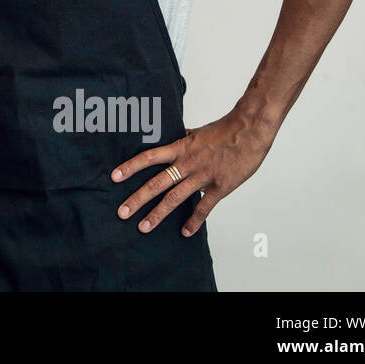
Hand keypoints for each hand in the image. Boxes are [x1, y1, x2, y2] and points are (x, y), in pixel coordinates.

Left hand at [110, 107, 274, 235]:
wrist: (250, 130)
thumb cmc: (225, 130)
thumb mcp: (197, 133)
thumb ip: (183, 140)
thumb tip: (174, 138)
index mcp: (180, 148)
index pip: (148, 157)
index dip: (130, 167)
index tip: (114, 177)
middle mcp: (187, 163)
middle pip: (157, 183)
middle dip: (137, 199)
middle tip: (122, 212)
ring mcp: (202, 176)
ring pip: (175, 198)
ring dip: (158, 214)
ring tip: (143, 227)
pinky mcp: (219, 187)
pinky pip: (203, 208)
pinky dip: (194, 222)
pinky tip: (185, 233)